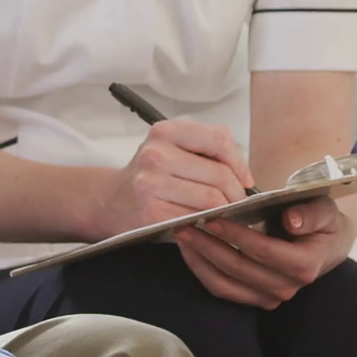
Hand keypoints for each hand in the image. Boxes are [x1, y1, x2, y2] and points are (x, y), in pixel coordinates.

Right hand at [86, 119, 256, 239]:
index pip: (219, 140)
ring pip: (212, 200)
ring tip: (222, 214)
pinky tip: (203, 224)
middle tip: (236, 205)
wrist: (110, 202)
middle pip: (220, 175)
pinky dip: (207, 225)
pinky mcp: (151, 213)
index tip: (244, 180)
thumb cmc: (151, 176)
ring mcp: (151, 184)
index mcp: (165, 131)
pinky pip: (196, 220)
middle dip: (237, 195)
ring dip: (225, 212)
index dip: (239, 163)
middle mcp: (156, 154)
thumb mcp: (172, 148)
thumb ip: (206, 150)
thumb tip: (245, 177)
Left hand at [176, 196, 349, 309]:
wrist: (322, 244)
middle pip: (239, 269)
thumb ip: (311, 213)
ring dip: (199, 260)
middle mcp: (286, 286)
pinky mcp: (253, 297)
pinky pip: (221, 288)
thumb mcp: (324, 210)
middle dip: (208, 246)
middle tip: (185, 224)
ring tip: (181, 236)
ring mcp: (268, 296)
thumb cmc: (320, 221)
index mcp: (305, 264)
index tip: (213, 218)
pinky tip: (189, 249)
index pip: (265, 252)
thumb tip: (292, 220)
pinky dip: (201, 270)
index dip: (237, 236)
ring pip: (225, 284)